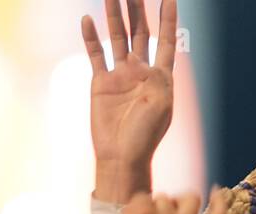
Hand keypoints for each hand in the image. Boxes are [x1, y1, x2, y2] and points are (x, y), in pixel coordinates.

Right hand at [81, 0, 177, 202]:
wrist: (121, 156)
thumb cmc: (145, 135)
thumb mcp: (160, 105)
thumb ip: (157, 78)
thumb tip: (148, 61)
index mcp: (161, 77)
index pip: (166, 40)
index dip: (168, 18)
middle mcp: (140, 72)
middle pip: (139, 32)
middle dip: (137, 8)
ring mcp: (120, 76)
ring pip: (117, 37)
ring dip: (114, 15)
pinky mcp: (101, 84)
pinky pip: (96, 55)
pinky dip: (91, 37)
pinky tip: (88, 19)